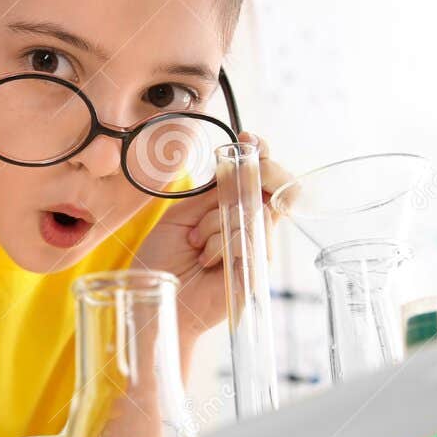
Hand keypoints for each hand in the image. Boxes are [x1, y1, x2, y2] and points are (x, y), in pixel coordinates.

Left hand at [129, 132, 294, 344]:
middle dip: (259, 175)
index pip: (264, 176)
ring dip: (216, 223)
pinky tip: (205, 260)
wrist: (156, 297)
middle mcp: (252, 228)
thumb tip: (237, 161)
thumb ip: (213, 192)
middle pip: (280, 189)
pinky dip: (220, 244)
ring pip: (255, 213)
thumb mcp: (184, 214)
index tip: (248, 140)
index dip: (263, 155)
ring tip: (196, 244)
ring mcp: (257, 250)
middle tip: (234, 183)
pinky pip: (248, 240)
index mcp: (235, 209)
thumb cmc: (164, 259)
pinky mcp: (255, 272)